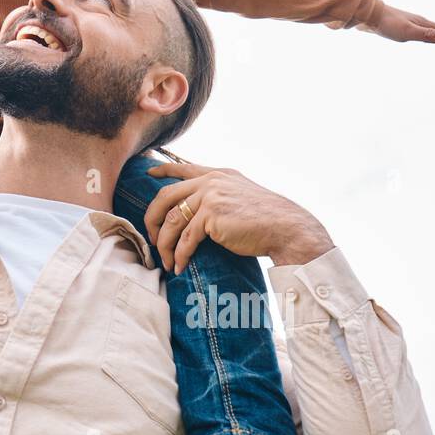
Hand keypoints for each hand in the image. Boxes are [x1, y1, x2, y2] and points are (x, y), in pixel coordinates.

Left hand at [143, 161, 334, 273]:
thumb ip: (220, 194)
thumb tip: (198, 209)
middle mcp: (210, 182)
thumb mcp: (241, 194)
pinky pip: (185, 239)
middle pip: (165, 197)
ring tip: (166, 261)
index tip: (148, 173)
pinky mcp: (211, 218)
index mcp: (217, 174)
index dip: (162, 170)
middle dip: (153, 219)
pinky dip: (179, 256)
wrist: (286, 228)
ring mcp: (209, 198)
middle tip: (152, 238)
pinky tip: (179, 266)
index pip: (182, 168)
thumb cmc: (266, 218)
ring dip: (165, 245)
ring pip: (172, 222)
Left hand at [358, 5, 434, 43]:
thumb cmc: (387, 23)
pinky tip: (408, 32)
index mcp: (420, 22)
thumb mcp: (409, 32)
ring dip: (430, 31)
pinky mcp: (394, 23)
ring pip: (421, 27)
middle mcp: (414, 20)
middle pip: (432, 27)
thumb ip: (426, 35)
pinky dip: (415, 31)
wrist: (366, 14)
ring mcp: (404, 21)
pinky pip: (409, 28)